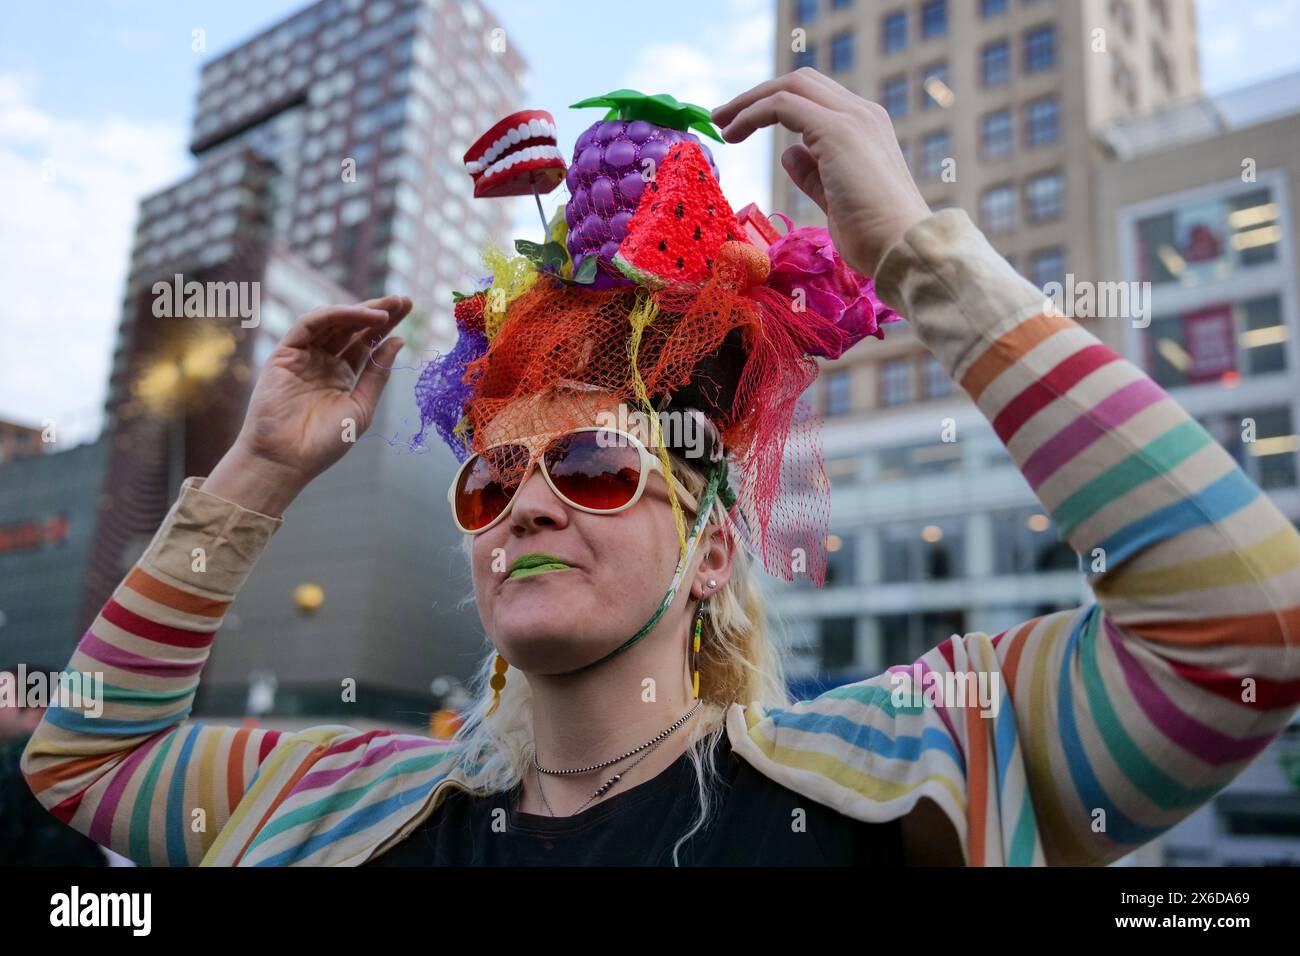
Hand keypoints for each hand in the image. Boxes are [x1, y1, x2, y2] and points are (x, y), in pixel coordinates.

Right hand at [213, 296, 411, 506]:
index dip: (387, 325)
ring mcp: (303, 356)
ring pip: (333, 322)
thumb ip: (378, 373)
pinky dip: (335, 315)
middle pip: (352, 328)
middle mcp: (322, 361)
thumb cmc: (324, 442)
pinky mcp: (284, 354)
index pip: (366, 342)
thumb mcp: (361, 406)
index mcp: (341, 375)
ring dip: (360, 310)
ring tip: (389, 307)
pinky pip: (310, 325)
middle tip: (403, 300)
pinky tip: (361, 315)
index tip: (409, 308)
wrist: (287, 460)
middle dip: (378, 312)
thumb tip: (399, 341)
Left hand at [712, 68, 931, 276]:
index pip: (815, 99)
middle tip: (722, 119)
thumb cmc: (874, 236)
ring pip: (791, 87)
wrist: (903, 247)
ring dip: (748, 101)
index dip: (774, 106)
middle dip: (757, 95)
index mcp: (866, 128)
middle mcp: (862, 114)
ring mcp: (852, 118)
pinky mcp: (836, 130)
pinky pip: (783, 105)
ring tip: (720, 124)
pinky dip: (752, 113)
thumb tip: (789, 153)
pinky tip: (733, 133)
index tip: (740, 127)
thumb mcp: (835, 199)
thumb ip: (814, 173)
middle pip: (801, 83)